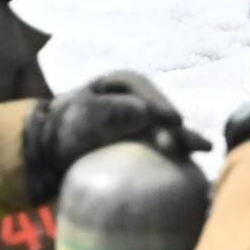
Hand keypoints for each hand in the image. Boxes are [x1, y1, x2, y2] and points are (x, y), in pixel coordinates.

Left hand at [21, 71, 198, 197]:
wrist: (45, 155)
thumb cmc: (62, 127)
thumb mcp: (83, 114)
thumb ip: (112, 112)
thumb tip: (147, 114)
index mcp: (118, 85)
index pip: (144, 90)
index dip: (160, 105)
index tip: (173, 121)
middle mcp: (133, 102)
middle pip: (159, 112)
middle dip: (175, 127)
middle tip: (186, 143)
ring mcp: (137, 126)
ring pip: (164, 131)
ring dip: (182, 140)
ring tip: (204, 150)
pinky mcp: (137, 148)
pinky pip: (158, 150)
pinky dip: (173, 156)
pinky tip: (189, 165)